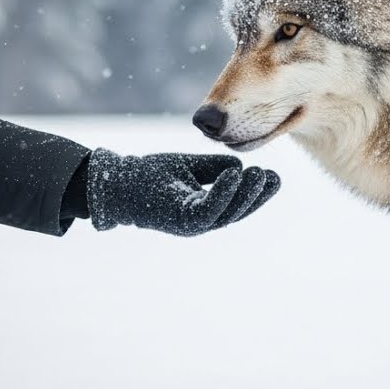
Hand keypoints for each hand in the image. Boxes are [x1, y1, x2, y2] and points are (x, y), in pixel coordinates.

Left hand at [86, 148, 279, 234]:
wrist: (115, 182)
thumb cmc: (148, 175)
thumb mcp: (188, 167)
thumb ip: (212, 168)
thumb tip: (238, 164)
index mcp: (202, 209)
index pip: (236, 204)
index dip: (256, 193)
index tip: (274, 177)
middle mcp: (199, 221)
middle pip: (236, 212)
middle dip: (258, 196)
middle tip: (275, 177)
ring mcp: (189, 224)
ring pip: (226, 213)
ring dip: (246, 195)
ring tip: (260, 174)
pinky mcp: (179, 221)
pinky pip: (208, 209)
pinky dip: (223, 193)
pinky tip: (236, 175)